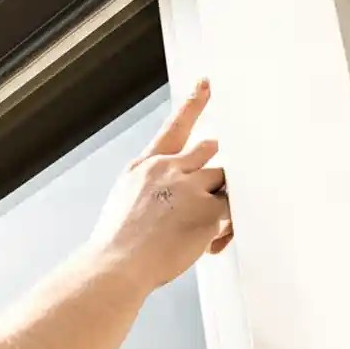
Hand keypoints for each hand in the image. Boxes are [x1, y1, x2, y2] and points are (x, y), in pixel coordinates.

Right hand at [87, 79, 232, 290]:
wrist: (117, 264)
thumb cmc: (118, 245)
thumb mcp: (124, 204)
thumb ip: (151, 189)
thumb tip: (173, 196)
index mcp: (143, 167)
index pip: (174, 127)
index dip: (194, 104)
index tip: (207, 84)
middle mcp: (166, 169)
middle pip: (208, 149)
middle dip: (212, 169)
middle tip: (211, 189)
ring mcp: (189, 186)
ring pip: (222, 178)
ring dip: (219, 200)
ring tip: (206, 230)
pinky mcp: (208, 208)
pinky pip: (232, 208)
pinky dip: (227, 226)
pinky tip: (211, 243)